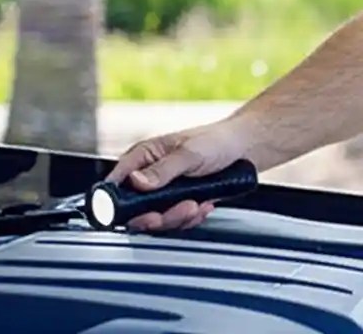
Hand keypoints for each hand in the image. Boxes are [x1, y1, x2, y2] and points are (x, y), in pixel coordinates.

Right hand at [105, 120, 250, 231]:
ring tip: (196, 205)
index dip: (118, 200)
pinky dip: (190, 218)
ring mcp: (164, 191)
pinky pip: (176, 220)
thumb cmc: (216, 141)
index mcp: (144, 156)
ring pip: (157, 217)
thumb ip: (162, 170)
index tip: (133, 212)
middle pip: (136, 208)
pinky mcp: (179, 202)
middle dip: (156, 215)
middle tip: (173, 212)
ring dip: (177, 217)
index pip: (118, 181)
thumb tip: (136, 181)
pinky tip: (203, 205)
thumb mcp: (189, 154)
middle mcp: (150, 175)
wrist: (244, 149)